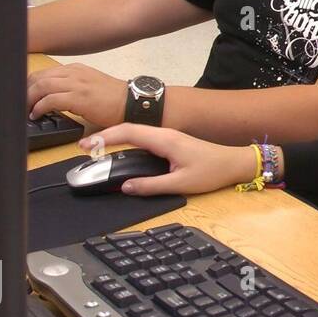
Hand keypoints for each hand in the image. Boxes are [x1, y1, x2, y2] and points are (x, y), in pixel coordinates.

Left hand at [27, 63, 125, 126]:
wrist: (132, 103)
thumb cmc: (113, 99)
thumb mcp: (89, 86)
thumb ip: (71, 87)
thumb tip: (51, 98)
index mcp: (75, 69)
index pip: (43, 73)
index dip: (29, 85)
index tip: (24, 96)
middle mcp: (74, 73)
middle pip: (38, 77)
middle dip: (25, 92)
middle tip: (21, 105)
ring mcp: (77, 84)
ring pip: (41, 86)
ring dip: (29, 99)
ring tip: (26, 111)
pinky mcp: (79, 97)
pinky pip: (50, 99)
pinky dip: (39, 107)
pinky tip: (37, 115)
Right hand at [78, 123, 256, 195]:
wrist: (235, 163)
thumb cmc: (212, 172)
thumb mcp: (181, 183)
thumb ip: (151, 186)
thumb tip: (125, 187)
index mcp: (165, 140)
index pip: (128, 132)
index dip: (104, 137)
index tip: (85, 144)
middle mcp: (164, 134)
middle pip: (128, 129)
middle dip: (104, 136)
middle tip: (83, 147)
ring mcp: (168, 136)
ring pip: (135, 132)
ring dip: (114, 138)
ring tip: (94, 149)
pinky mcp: (170, 142)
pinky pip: (143, 138)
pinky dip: (126, 141)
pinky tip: (118, 150)